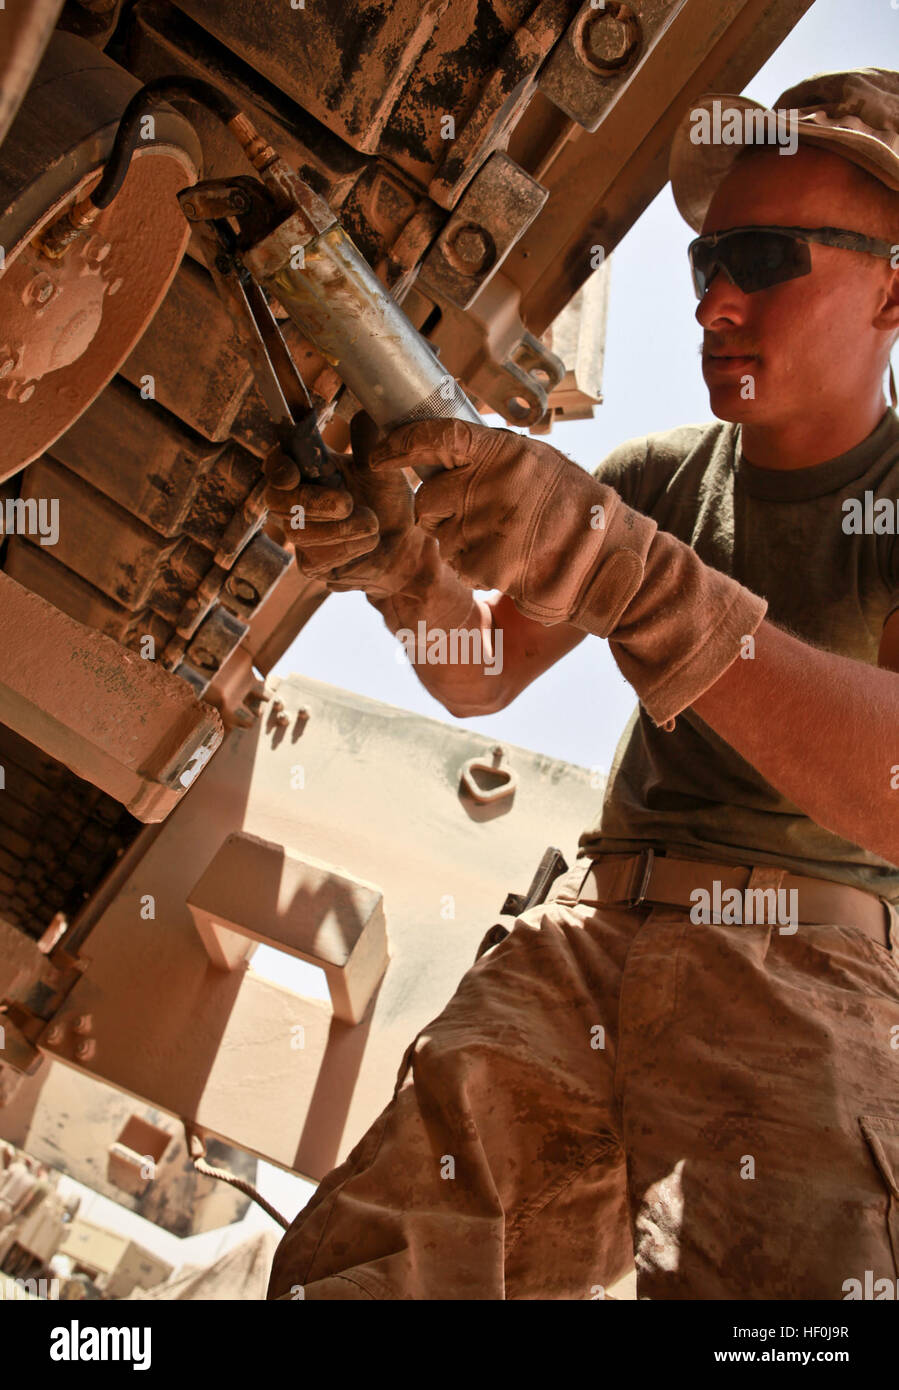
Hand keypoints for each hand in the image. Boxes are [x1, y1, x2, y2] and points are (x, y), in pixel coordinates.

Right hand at [264, 413, 423, 598]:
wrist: (404, 543)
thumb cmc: (386, 500)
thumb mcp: (382, 468)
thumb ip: (369, 442)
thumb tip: (364, 413)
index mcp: (306, 471)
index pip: (276, 466)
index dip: (278, 469)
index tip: (292, 474)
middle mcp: (294, 502)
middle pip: (278, 501)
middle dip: (312, 502)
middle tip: (347, 503)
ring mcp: (299, 535)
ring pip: (300, 533)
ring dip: (341, 528)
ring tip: (372, 522)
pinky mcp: (311, 564)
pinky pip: (319, 557)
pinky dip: (349, 548)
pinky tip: (368, 542)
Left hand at [369, 417, 643, 624]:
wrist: (608, 557)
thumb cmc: (575, 507)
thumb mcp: (536, 464)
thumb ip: (491, 458)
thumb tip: (443, 452)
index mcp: (502, 451)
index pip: (435, 436)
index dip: (400, 445)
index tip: (378, 453)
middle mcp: (490, 485)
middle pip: (428, 499)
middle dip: (437, 512)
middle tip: (468, 517)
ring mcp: (488, 527)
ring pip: (440, 537)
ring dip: (458, 542)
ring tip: (500, 541)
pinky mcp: (489, 565)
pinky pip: (458, 565)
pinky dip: (473, 567)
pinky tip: (505, 562)